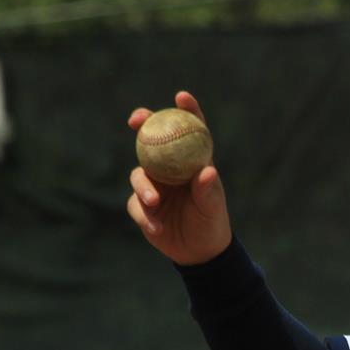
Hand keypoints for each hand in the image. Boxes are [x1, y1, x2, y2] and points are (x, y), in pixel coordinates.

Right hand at [126, 91, 231, 265]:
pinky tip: (157, 228)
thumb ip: (208, 190)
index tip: (181, 96)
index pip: (190, 131)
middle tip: (136, 119)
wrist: (199, 252)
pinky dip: (145, 216)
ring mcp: (153, 185)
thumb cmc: (211, 222)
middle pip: (152, 140)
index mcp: (191, 163)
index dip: (186, 110)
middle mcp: (169, 169)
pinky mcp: (142, 206)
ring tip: (154, 202)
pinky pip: (136, 205)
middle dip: (143, 123)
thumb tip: (207, 172)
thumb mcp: (213, 207)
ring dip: (144, 187)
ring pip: (139, 175)